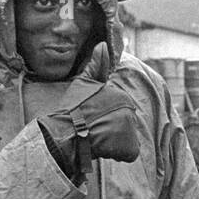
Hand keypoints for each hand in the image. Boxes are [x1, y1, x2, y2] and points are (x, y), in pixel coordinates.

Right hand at [37, 44, 145, 174]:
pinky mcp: (130, 146)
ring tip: (96, 139)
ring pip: (126, 138)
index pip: (120, 110)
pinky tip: (103, 148)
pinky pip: (128, 153)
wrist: (67, 130)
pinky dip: (118, 154)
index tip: (91, 118)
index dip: (104, 117)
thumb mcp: (84, 83)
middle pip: (124, 125)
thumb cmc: (73, 108)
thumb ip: (97, 65)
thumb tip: (103, 45)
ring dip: (113, 141)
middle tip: (93, 130)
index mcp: (122, 95)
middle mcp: (130, 110)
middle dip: (110, 129)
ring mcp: (131, 128)